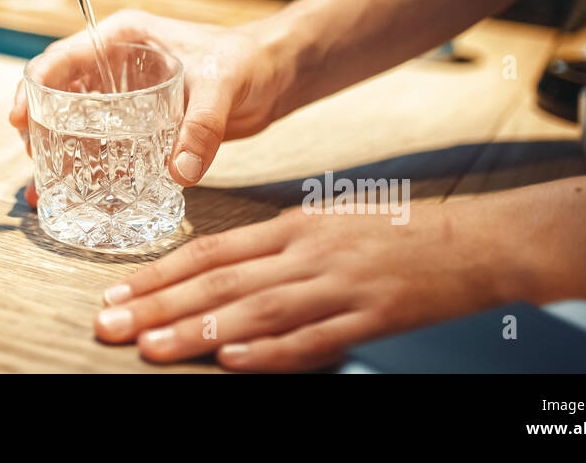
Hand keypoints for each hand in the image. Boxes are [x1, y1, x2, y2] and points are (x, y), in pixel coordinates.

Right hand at [9, 9, 290, 193]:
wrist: (276, 76)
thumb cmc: (249, 60)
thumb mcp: (222, 86)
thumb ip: (202, 126)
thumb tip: (181, 171)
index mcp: (124, 40)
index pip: (64, 58)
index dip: (34, 86)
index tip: (20, 118)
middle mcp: (118, 67)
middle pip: (61, 95)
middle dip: (39, 128)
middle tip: (32, 163)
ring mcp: (128, 97)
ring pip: (78, 123)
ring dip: (59, 153)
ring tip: (44, 189)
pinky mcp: (142, 124)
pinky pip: (106, 145)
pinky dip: (90, 167)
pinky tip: (80, 194)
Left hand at [92, 198, 520, 371]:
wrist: (474, 241)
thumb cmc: (395, 233)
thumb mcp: (327, 224)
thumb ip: (276, 247)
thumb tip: (218, 270)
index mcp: (293, 227)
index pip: (211, 250)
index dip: (159, 273)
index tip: (116, 293)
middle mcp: (307, 252)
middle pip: (220, 280)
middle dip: (159, 304)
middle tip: (111, 325)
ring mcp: (339, 284)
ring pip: (256, 309)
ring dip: (198, 330)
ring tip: (152, 348)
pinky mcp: (373, 317)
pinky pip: (314, 337)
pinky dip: (271, 351)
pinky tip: (233, 360)